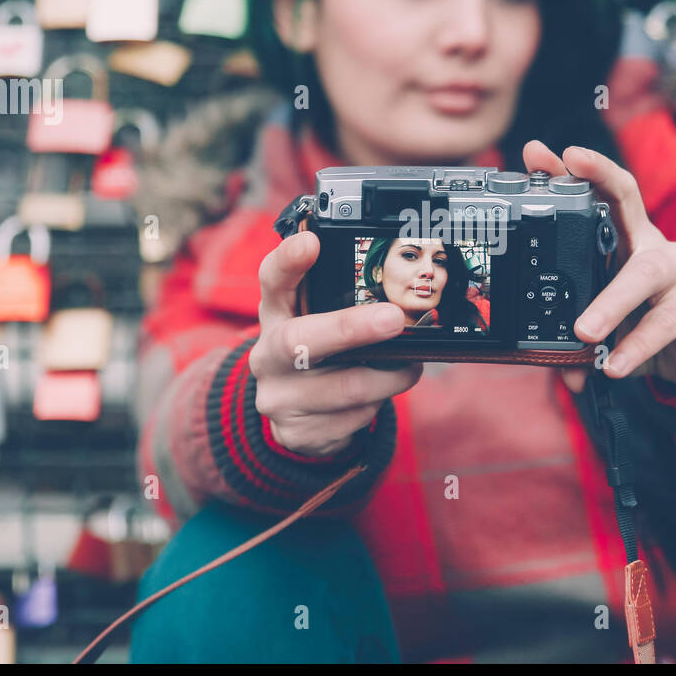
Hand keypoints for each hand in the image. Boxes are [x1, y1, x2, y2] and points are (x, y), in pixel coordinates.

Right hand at [248, 230, 423, 456]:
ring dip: (388, 378)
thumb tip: (400, 299)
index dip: (288, 261)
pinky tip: (375, 398)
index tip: (311, 242)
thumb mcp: (319, 322)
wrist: (296, 415)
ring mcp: (277, 398)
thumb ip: (341, 303)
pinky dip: (375, 407)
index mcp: (275, 314)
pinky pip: (352, 419)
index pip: (272, 280)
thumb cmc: (320, 354)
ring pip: (344, 388)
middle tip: (394, 318)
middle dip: (350, 329)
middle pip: (298, 340)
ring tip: (409, 367)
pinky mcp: (295, 434)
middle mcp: (266, 355)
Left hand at [522, 141, 675, 396]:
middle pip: (626, 203)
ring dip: (611, 303)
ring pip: (644, 272)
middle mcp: (651, 242)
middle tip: (562, 191)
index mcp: (623, 239)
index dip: (575, 170)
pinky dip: (638, 345)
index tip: (539, 152)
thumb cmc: (645, 324)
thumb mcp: (605, 324)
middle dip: (597, 183)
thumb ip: (573, 336)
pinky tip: (615, 364)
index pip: (601, 193)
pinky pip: (667, 320)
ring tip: (584, 332)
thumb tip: (543, 358)